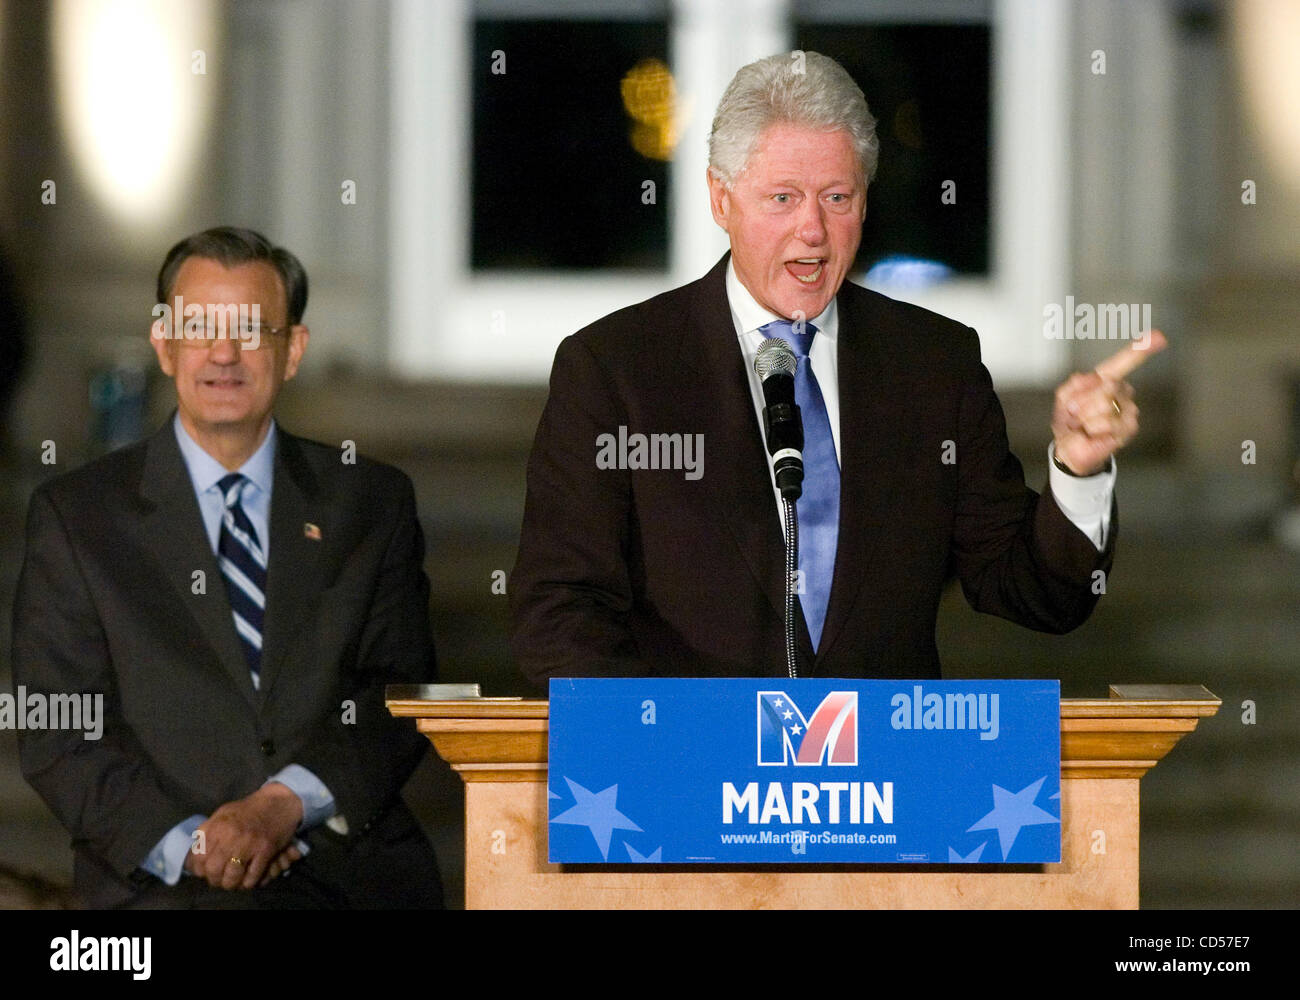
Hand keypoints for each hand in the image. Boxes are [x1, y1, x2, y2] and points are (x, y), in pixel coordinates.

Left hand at [186, 782, 303, 889]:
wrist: (279, 801)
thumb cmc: (249, 809)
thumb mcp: (223, 814)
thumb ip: (208, 832)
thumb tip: (195, 853)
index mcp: (217, 825)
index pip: (197, 857)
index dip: (198, 869)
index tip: (204, 871)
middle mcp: (230, 834)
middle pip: (212, 870)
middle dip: (214, 879)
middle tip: (219, 879)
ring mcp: (249, 843)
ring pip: (231, 877)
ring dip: (231, 884)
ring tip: (233, 881)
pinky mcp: (265, 850)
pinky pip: (251, 877)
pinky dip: (248, 883)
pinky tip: (248, 879)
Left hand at [1051, 331, 1166, 474]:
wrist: (1070, 448)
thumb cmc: (1070, 421)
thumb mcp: (1065, 397)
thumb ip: (1077, 383)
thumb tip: (1097, 377)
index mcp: (1106, 380)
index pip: (1124, 362)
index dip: (1141, 349)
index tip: (1158, 336)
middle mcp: (1121, 391)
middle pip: (1105, 385)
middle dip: (1082, 401)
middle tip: (1077, 413)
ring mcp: (1128, 409)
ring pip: (1104, 404)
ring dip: (1085, 417)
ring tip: (1085, 424)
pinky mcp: (1129, 427)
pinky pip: (1106, 422)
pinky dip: (1092, 428)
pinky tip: (1093, 433)